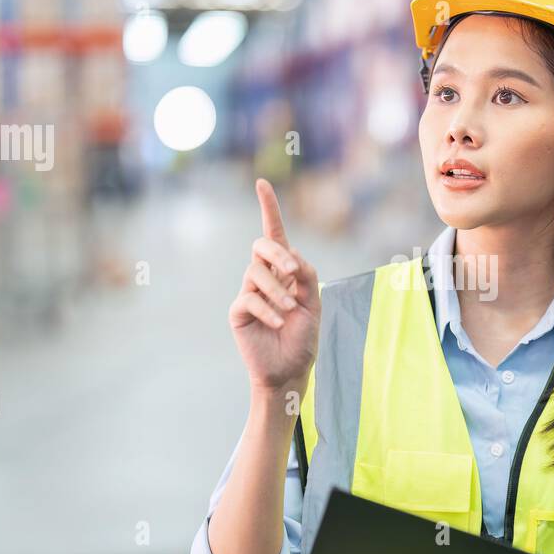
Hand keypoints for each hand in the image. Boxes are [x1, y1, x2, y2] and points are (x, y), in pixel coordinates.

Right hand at [228, 178, 319, 394]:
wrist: (290, 370)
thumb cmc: (302, 338)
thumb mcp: (313, 303)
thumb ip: (307, 276)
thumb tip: (292, 255)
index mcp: (284, 273)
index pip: (275, 236)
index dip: (269, 209)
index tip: (261, 183)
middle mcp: (264, 278)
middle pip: (262, 246)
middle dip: (278, 253)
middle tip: (292, 272)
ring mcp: (249, 293)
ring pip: (255, 272)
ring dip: (277, 291)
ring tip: (289, 311)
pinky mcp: (239, 311)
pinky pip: (249, 298)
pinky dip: (268, 309)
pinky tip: (278, 322)